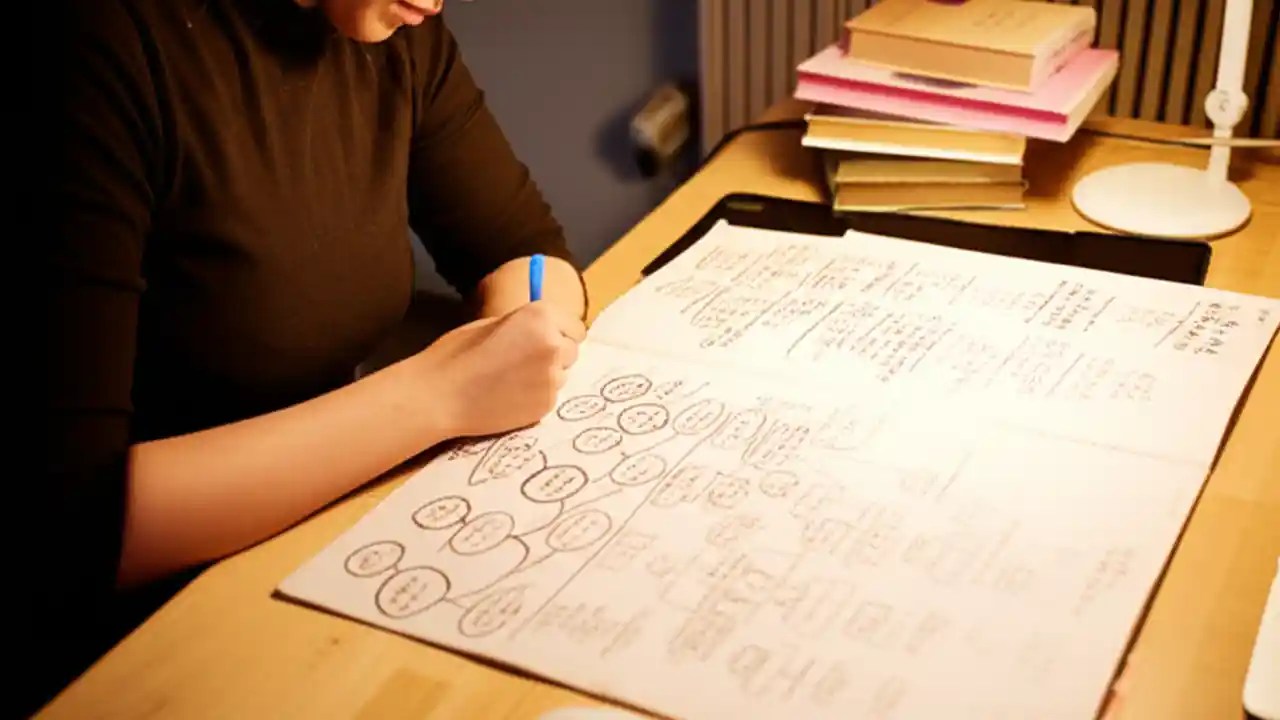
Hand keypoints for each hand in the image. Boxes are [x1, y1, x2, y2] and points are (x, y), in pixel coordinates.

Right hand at [416, 301, 586, 437]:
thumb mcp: (492, 324)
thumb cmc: (458, 354)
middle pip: (572, 349)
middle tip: (524, 359)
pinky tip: (509, 395)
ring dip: (545, 375)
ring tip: (511, 378)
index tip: (544, 337)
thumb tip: (545, 326)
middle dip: (554, 353)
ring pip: (562, 374)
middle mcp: (553, 344)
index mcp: (541, 316)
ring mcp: (552, 378)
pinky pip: (549, 396)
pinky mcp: (546, 405)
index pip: (574, 324)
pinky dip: (535, 396)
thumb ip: (525, 323)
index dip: (558, 331)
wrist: (440, 396)